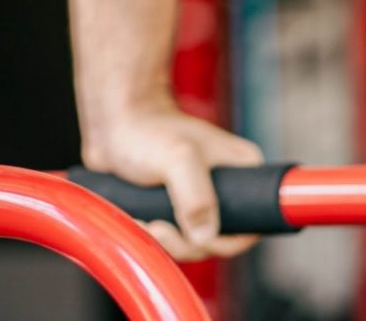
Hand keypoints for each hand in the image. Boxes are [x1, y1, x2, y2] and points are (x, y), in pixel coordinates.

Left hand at [82, 106, 263, 261]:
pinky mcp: (178, 207)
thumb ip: (195, 197)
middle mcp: (227, 188)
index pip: (250, 225)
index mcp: (244, 172)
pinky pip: (175, 236)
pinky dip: (156, 237)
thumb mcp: (177, 158)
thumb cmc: (147, 129)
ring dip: (165, 241)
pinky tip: (137, 221)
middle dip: (185, 243)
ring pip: (193, 242)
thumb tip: (205, 238)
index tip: (190, 234)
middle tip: (156, 227)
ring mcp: (202, 199)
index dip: (223, 242)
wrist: (114, 122)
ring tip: (141, 221)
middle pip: (218, 240)